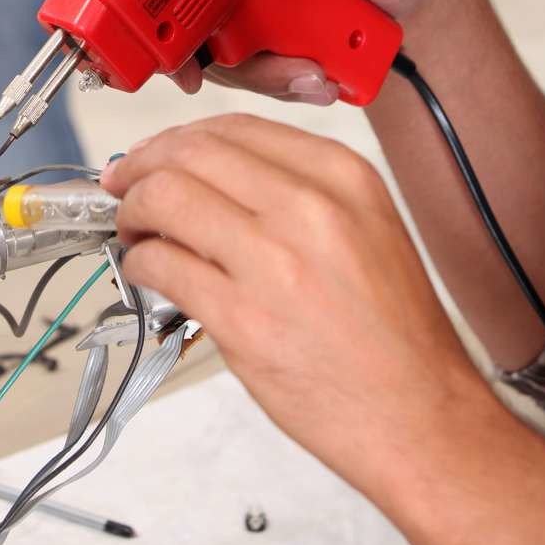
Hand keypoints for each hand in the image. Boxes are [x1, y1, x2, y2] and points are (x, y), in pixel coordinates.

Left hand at [103, 113, 488, 511]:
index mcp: (342, 177)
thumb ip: (297, 192)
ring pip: (166, 200)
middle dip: (142, 166)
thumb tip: (209, 175)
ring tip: (133, 231)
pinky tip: (146, 272)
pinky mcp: (243, 320)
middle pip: (191, 153)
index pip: (235, 128)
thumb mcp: (366, 228)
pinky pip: (163, 267)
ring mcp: (274, 262)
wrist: (421, 416)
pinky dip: (139, 263)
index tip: (156, 154)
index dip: (179, 138)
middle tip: (123, 185)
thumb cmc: (393, 335)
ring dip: (132, 211)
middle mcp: (309, 207)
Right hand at [173, 0, 435, 104]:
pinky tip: (326, 81)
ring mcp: (248, 16)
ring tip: (319, 75)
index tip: (175, 37)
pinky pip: (259, 81)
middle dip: (224, 60)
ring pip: (225, 62)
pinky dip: (289, 88)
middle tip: (279, 71)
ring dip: (269, 77)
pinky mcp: (268, 53)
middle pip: (191, 23)